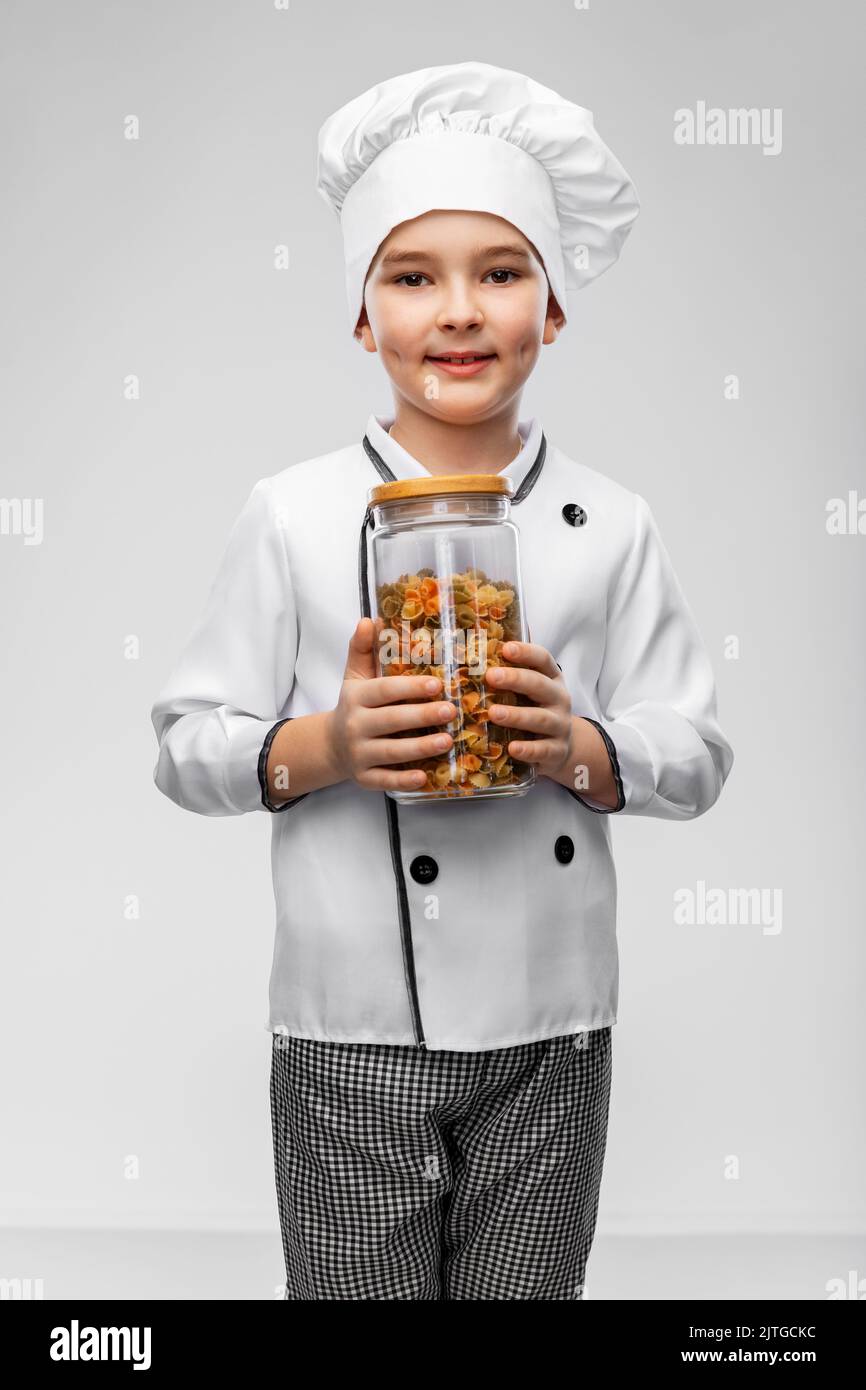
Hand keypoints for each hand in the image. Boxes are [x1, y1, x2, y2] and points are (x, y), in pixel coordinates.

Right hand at [329, 617, 456, 792]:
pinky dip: (404, 780)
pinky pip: (385, 780)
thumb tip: (369, 620)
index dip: (411, 688)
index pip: (385, 691)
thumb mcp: (355, 676)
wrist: (331, 746)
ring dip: (420, 748)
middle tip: (452, 711)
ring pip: (391, 752)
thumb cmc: (354, 706)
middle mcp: (355, 726)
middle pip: (391, 720)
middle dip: (422, 716)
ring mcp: (359, 754)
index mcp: (356, 698)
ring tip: (448, 741)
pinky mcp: (364, 778)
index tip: (437, 684)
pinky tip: (425, 776)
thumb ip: (361, 649)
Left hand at [485, 640, 573, 776]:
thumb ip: (507, 678)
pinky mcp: (557, 750)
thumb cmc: (534, 711)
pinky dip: (528, 750)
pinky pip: (543, 750)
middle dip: (516, 679)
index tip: (506, 648)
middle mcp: (559, 699)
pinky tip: (512, 748)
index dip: (526, 652)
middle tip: (491, 676)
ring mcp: (560, 725)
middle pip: (540, 685)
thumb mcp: (528, 692)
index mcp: (551, 679)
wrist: (561, 746)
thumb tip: (465, 661)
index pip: (543, 659)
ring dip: (517, 715)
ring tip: (493, 713)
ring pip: (541, 718)